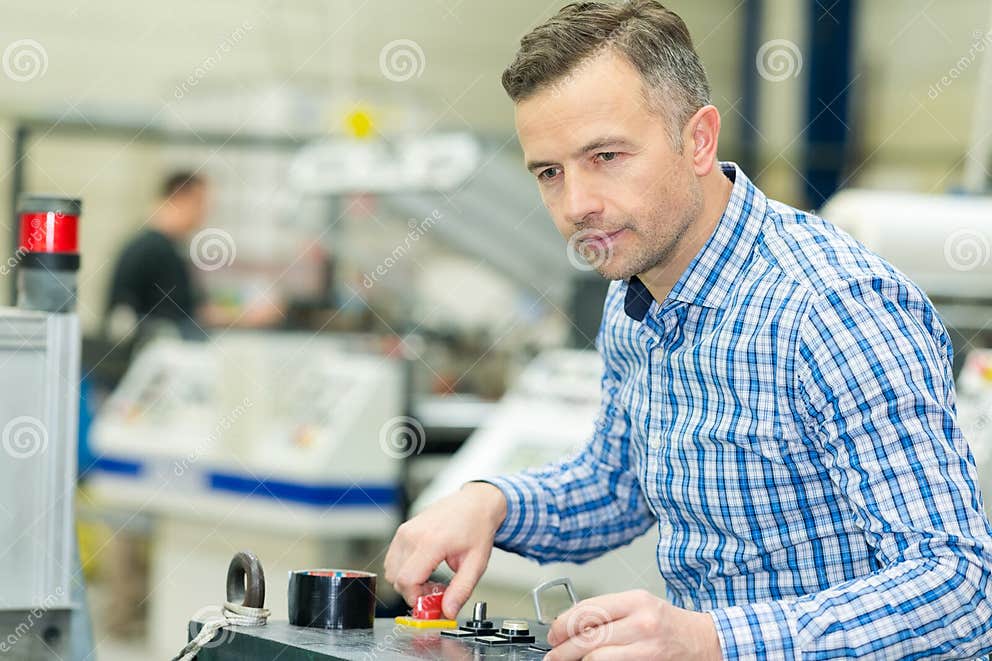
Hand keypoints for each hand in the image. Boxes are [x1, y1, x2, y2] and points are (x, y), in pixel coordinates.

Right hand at [384, 482, 505, 618]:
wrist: (474, 504)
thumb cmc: (476, 528)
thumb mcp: (476, 563)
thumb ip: (461, 590)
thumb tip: (448, 612)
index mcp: (431, 542)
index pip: (407, 580)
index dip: (416, 598)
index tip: (431, 602)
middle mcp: (413, 535)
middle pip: (397, 579)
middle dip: (414, 592)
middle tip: (436, 589)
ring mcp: (405, 531)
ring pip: (392, 571)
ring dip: (408, 581)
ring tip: (431, 577)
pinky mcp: (402, 531)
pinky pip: (393, 560)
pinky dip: (405, 569)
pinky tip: (424, 567)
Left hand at [545, 590, 722, 660]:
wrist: (707, 642)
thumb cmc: (671, 625)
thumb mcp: (641, 606)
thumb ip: (609, 612)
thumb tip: (572, 624)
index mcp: (636, 601)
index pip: (587, 610)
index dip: (562, 623)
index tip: (553, 633)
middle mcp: (641, 622)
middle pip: (587, 635)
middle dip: (562, 647)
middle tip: (552, 654)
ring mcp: (645, 648)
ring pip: (595, 656)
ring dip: (575, 660)